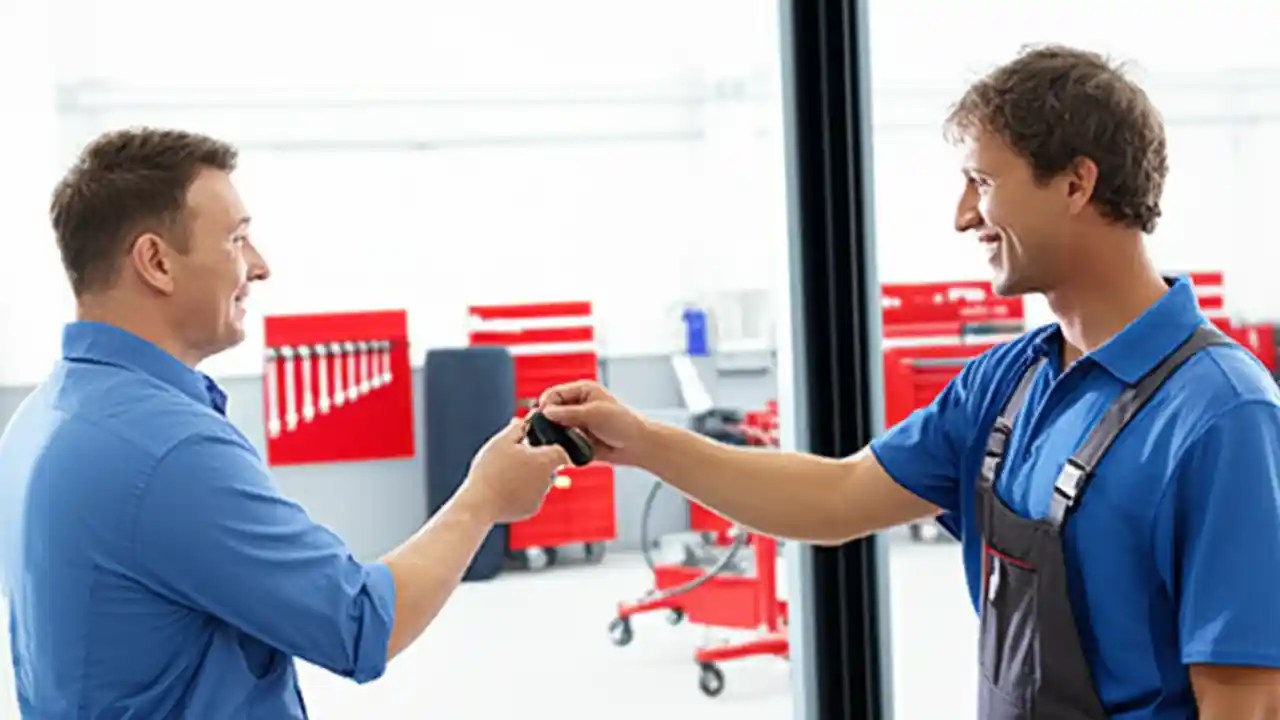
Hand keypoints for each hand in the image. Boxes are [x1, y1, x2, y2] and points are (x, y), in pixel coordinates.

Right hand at [459, 419, 570, 523]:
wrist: (479, 504)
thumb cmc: (491, 470)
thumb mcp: (502, 441)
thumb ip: (518, 427)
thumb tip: (527, 419)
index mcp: (545, 461)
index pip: (562, 451)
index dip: (550, 445)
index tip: (536, 444)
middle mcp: (548, 480)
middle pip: (549, 466)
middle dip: (536, 461)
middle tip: (514, 458)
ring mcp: (540, 497)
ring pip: (540, 482)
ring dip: (528, 477)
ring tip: (505, 474)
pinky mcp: (530, 510)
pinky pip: (531, 497)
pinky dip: (521, 492)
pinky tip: (504, 489)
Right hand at [536, 381, 650, 465]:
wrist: (638, 445)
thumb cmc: (623, 423)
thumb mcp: (595, 414)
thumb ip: (570, 413)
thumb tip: (546, 412)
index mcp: (582, 391)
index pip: (554, 394)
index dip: (546, 405)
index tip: (541, 417)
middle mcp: (577, 406)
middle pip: (551, 411)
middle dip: (546, 422)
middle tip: (542, 433)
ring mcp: (577, 423)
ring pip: (554, 428)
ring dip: (553, 435)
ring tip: (553, 443)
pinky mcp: (578, 439)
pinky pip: (561, 442)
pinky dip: (559, 446)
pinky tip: (561, 450)